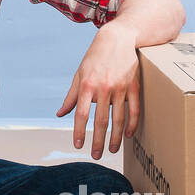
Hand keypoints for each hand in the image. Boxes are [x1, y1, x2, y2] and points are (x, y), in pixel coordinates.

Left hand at [55, 23, 141, 158]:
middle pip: (100, 120)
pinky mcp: (134, 86)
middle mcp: (103, 88)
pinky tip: (128, 135)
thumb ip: (71, 96)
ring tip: (112, 150)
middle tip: (96, 155)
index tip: (78, 145)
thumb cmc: (95, 57)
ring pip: (118, 118)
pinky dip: (132, 123)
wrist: (118, 39)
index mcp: (87, 85)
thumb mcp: (79, 74)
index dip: (79, 131)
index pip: (81, 114)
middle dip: (98, 140)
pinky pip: (134, 109)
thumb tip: (60, 114)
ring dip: (115, 137)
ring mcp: (120, 87)